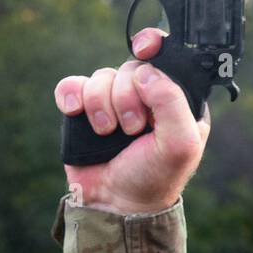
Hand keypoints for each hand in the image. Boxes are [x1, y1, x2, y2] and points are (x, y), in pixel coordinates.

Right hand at [53, 29, 210, 214]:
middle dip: (127, 97)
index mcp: (176, 101)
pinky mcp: (84, 112)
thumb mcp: (180, 145)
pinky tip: (77, 113)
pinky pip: (72, 85)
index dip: (153, 47)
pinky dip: (72, 96)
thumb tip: (145, 73)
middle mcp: (146, 98)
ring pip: (101, 77)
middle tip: (133, 129)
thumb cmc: (154, 178)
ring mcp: (113, 104)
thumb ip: (172, 103)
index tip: (144, 49)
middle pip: (130, 67)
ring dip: (102, 105)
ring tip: (109, 133)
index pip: (166, 59)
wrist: (115, 205)